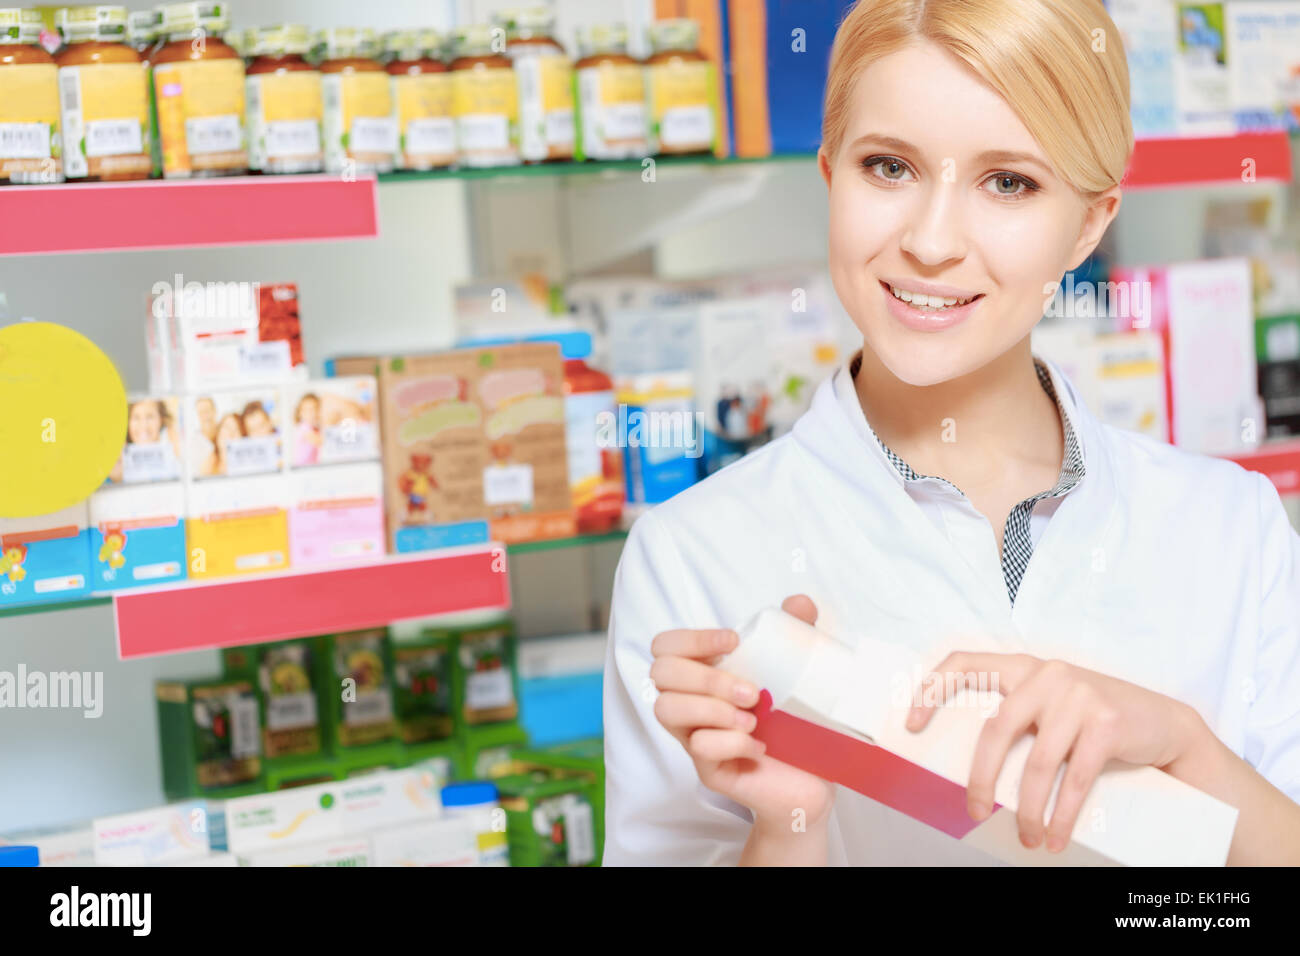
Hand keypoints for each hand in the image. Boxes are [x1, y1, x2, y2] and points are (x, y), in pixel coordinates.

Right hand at [650, 594, 836, 835]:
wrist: (814, 776)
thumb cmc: (798, 722)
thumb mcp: (801, 671)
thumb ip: (797, 633)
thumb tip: (799, 602)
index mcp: (704, 674)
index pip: (665, 646)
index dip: (690, 638)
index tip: (734, 640)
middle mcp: (690, 704)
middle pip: (660, 674)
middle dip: (707, 677)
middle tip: (753, 692)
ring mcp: (693, 737)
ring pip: (667, 710)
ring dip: (712, 708)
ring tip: (753, 719)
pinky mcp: (708, 770)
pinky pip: (699, 748)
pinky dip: (732, 742)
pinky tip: (759, 747)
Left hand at [906, 652, 1201, 852]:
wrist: (1165, 724)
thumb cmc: (1096, 720)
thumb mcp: (1053, 706)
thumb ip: (1019, 718)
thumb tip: (971, 765)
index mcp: (1025, 668)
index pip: (965, 663)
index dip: (931, 690)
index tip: (911, 724)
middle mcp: (1047, 675)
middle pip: (996, 730)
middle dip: (980, 778)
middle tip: (973, 810)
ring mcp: (1079, 697)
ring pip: (1037, 764)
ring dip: (1029, 809)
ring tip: (1029, 837)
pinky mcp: (1107, 724)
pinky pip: (1074, 778)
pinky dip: (1062, 814)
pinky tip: (1056, 835)